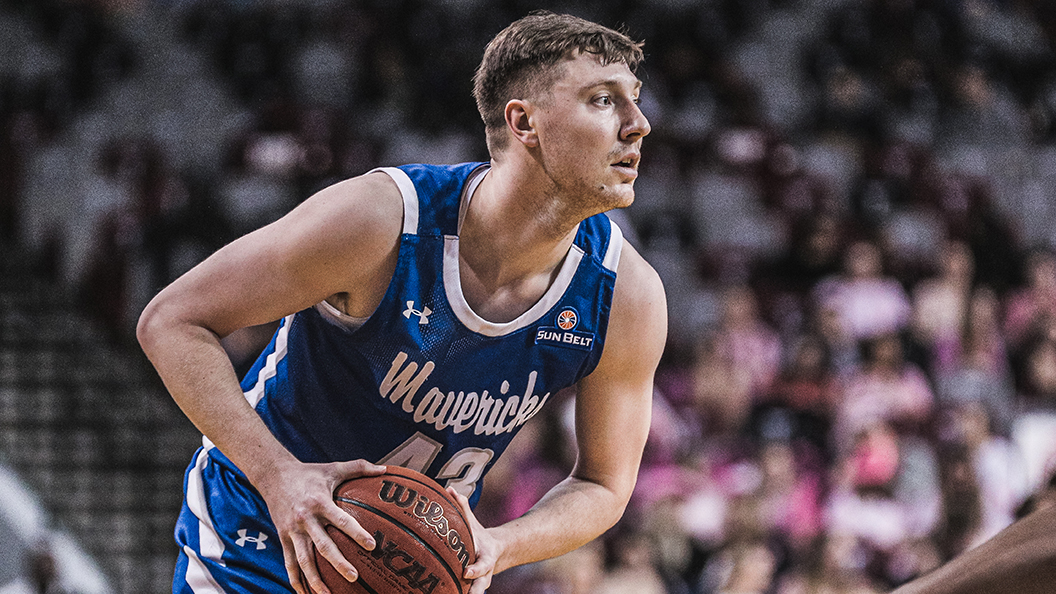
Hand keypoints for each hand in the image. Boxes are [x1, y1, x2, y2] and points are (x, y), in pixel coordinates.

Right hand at [254, 458, 385, 593]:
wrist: (273, 475)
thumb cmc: (309, 472)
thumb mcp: (333, 467)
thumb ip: (359, 467)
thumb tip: (385, 469)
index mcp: (319, 502)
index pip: (341, 520)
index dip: (357, 533)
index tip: (372, 545)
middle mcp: (305, 519)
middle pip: (323, 545)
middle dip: (338, 563)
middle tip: (354, 576)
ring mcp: (292, 531)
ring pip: (304, 560)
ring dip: (315, 579)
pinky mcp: (283, 538)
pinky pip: (289, 563)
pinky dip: (296, 580)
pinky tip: (305, 593)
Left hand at [447, 487, 502, 593]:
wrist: (495, 552)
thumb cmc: (478, 537)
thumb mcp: (473, 523)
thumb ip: (463, 508)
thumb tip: (450, 489)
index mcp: (486, 558)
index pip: (483, 565)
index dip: (476, 569)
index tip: (466, 572)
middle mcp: (485, 573)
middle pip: (482, 586)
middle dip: (475, 591)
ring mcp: (480, 584)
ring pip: (476, 593)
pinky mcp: (474, 589)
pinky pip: (466, 593)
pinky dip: (458, 593)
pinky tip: (443, 593)